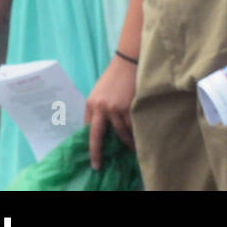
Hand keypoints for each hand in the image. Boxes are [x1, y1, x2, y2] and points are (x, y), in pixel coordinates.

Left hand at [86, 54, 136, 170]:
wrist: (127, 63)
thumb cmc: (112, 78)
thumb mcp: (98, 93)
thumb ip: (95, 110)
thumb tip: (94, 128)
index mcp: (91, 104)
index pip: (88, 129)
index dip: (91, 144)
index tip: (93, 157)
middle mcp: (101, 107)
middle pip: (98, 136)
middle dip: (98, 152)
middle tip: (99, 164)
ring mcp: (116, 107)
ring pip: (120, 132)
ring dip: (125, 142)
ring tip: (130, 149)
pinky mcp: (130, 105)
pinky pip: (132, 124)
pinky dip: (135, 132)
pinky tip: (138, 137)